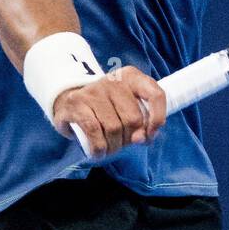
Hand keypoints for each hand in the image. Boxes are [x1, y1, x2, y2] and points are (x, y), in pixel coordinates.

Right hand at [52, 65, 167, 157]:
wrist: (71, 101)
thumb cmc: (107, 108)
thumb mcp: (128, 106)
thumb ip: (142, 121)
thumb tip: (141, 139)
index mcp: (132, 77)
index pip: (155, 95)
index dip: (157, 119)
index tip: (150, 136)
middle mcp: (114, 80)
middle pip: (133, 119)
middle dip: (129, 139)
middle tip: (122, 142)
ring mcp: (94, 89)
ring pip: (114, 128)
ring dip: (114, 147)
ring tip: (110, 148)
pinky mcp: (76, 102)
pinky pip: (94, 131)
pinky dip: (99, 148)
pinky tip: (98, 152)